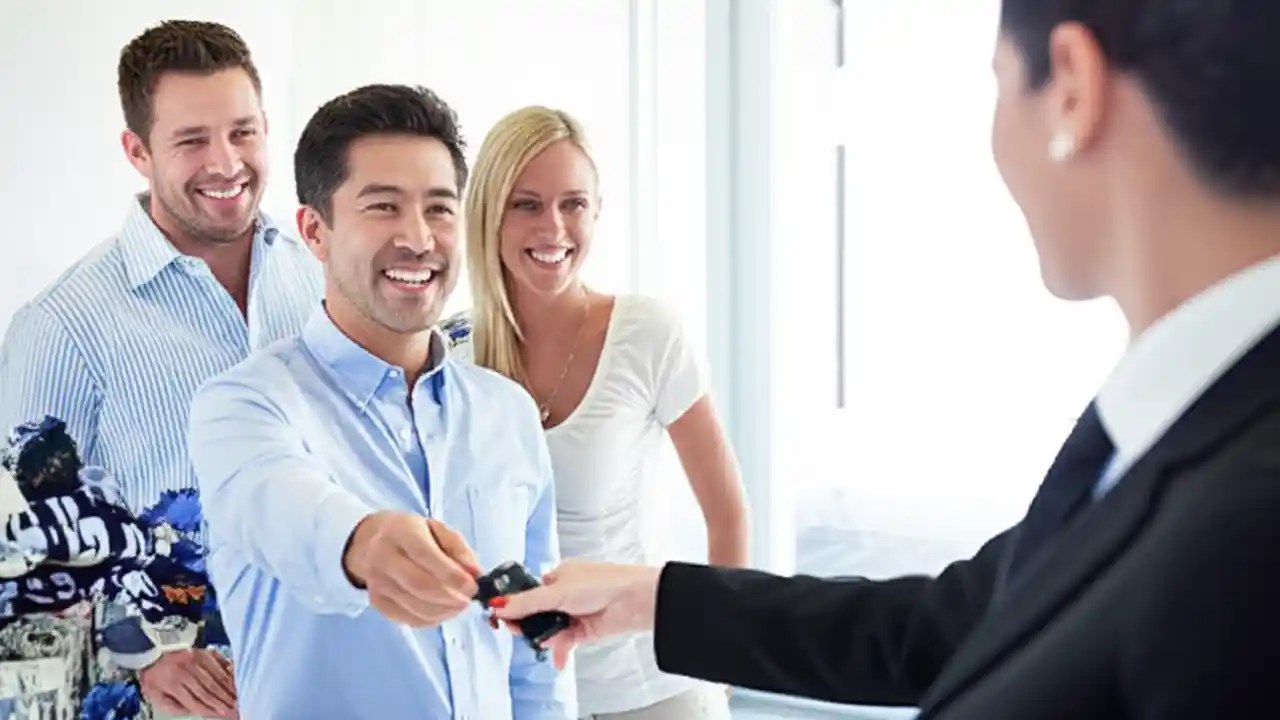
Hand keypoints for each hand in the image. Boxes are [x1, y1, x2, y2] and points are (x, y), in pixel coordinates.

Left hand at [138, 648, 236, 717]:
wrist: (152, 650)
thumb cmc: (155, 676)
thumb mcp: (155, 695)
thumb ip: (174, 706)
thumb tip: (194, 711)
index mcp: (173, 684)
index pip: (195, 700)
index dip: (210, 708)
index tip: (223, 714)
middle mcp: (186, 672)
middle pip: (208, 689)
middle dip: (223, 701)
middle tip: (236, 708)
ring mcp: (196, 660)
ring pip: (216, 677)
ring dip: (228, 689)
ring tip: (238, 698)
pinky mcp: (203, 652)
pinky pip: (219, 663)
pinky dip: (228, 673)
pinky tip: (235, 680)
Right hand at [343, 512, 482, 626]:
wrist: (371, 542)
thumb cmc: (412, 534)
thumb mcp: (438, 529)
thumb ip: (459, 548)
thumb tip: (476, 572)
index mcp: (401, 533)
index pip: (425, 556)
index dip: (451, 575)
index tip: (472, 585)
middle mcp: (384, 557)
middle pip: (419, 585)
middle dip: (450, 597)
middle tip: (468, 599)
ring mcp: (378, 582)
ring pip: (415, 606)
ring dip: (444, 611)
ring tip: (459, 604)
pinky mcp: (378, 602)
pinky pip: (408, 618)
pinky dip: (432, 619)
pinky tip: (444, 610)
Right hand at [490, 560, 660, 668]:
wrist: (634, 600)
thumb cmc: (602, 583)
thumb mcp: (556, 592)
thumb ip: (526, 603)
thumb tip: (498, 606)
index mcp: (557, 577)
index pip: (528, 593)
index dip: (514, 605)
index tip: (501, 616)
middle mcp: (565, 594)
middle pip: (536, 614)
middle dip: (528, 625)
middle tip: (519, 631)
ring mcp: (574, 613)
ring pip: (549, 630)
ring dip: (545, 638)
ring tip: (544, 642)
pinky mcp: (584, 631)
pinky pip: (565, 643)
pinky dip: (560, 651)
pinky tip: (558, 659)